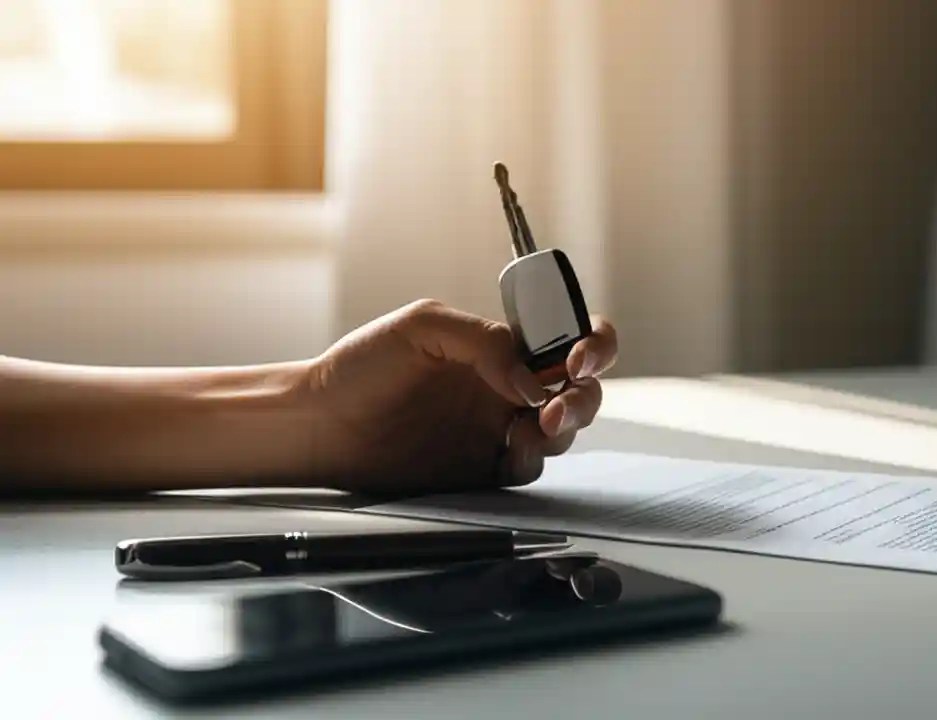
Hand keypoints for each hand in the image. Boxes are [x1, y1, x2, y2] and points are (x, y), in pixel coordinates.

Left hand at [303, 299, 616, 494]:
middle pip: (580, 390)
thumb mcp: (423, 326)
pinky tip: (510, 451)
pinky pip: (528, 470)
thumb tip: (533, 379)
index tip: (578, 358)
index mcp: (502, 347)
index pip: (570, 337)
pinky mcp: (484, 471)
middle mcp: (508, 388)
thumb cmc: (359, 368)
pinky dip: (531, 460)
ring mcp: (498, 430)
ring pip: (562, 432)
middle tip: (556, 404)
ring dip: (561, 428)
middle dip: (584, 396)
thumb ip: (487, 340)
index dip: (593, 345)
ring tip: (531, 426)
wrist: (318, 427)